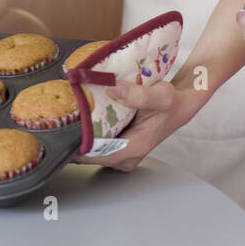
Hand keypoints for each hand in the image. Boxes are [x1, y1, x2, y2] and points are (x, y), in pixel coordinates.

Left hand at [73, 80, 198, 171]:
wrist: (182, 104)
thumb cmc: (173, 102)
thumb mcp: (161, 95)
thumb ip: (138, 95)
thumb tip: (112, 89)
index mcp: (137, 146)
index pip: (101, 155)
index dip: (81, 147)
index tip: (66, 134)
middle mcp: (128, 156)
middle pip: (93, 156)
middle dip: (77, 141)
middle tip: (63, 123)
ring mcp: (123, 154)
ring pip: (94, 153)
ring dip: (81, 139)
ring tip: (68, 122)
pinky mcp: (119, 148)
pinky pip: (98, 146)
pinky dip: (89, 136)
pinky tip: (81, 123)